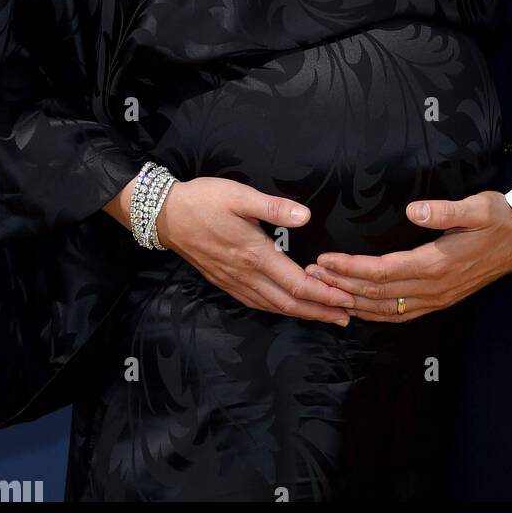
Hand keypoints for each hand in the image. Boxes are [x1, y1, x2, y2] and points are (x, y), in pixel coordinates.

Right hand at [152, 177, 355, 323]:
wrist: (165, 215)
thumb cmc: (204, 200)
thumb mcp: (240, 195)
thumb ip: (274, 207)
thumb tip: (306, 216)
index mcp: (254, 255)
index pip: (296, 283)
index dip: (324, 294)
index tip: (346, 299)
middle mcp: (246, 275)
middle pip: (288, 302)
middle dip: (320, 311)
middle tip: (346, 317)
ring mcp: (233, 282)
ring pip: (273, 306)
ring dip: (302, 313)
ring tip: (325, 316)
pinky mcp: (224, 282)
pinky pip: (256, 303)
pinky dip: (278, 309)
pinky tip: (286, 308)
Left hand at [305, 190, 511, 321]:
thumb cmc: (501, 218)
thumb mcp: (477, 207)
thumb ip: (444, 211)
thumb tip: (414, 210)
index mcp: (437, 263)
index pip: (382, 271)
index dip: (350, 268)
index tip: (323, 260)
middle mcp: (435, 287)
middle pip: (378, 294)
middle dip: (341, 286)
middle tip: (309, 276)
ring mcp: (439, 297)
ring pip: (387, 309)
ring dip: (353, 302)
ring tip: (324, 291)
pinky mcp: (442, 299)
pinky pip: (402, 313)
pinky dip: (375, 312)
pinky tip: (359, 307)